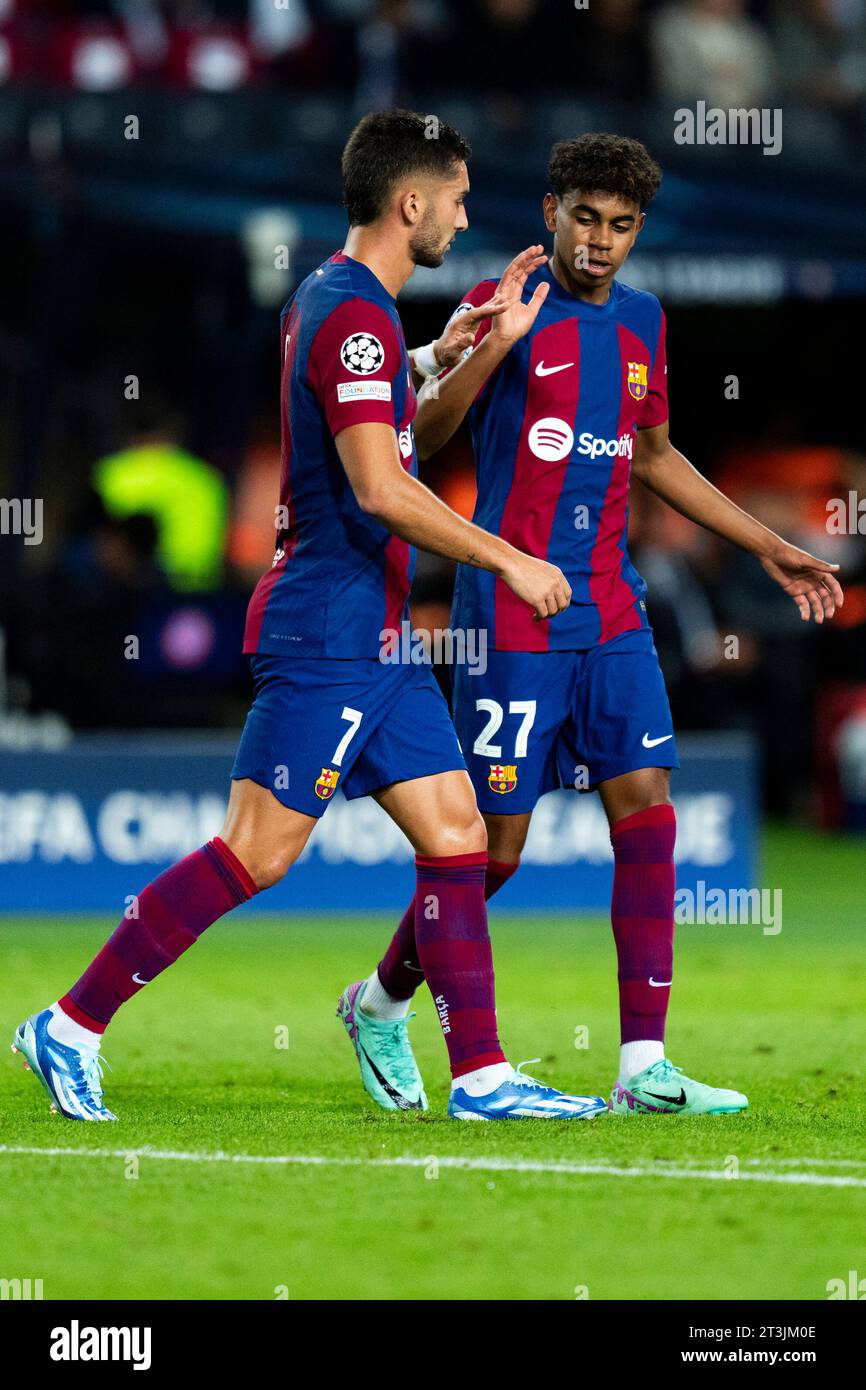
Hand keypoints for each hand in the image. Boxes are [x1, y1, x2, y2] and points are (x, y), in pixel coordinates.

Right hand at [432, 245, 549, 367]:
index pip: (524, 274)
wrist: (507, 337)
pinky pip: (509, 274)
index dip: (533, 265)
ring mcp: (504, 289)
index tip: (544, 257)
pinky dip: (517, 264)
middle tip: (540, 247)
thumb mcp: (532, 309)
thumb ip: (538, 297)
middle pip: (519, 268)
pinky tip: (525, 257)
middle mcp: (509, 288)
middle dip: (529, 257)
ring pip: (514, 268)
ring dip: (524, 257)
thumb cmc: (517, 327)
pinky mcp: (502, 291)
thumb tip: (546, 284)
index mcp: (515, 292)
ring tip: (535, 248)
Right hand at [500, 551, 571, 620]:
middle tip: (547, 614)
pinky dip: (539, 618)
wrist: (510, 564)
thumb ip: (550, 578)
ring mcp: (547, 591)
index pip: (568, 594)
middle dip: (556, 612)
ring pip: (553, 611)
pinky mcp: (537, 599)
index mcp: (558, 575)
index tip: (556, 608)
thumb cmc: (522, 566)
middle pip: (562, 604)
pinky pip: (543, 614)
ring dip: (546, 616)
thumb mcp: (542, 568)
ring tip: (538, 616)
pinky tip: (533, 618)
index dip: (563, 603)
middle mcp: (555, 583)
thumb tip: (553, 594)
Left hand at [759, 540, 843, 622]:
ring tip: (819, 620)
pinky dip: (804, 611)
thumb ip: (820, 566)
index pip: (832, 586)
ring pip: (814, 601)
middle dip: (828, 606)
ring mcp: (804, 587)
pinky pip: (801, 603)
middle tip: (829, 616)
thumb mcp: (805, 560)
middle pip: (825, 596)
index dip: (837, 595)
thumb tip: (838, 568)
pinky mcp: (793, 591)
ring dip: (818, 611)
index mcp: (819, 572)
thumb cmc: (789, 554)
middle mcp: (813, 581)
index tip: (839, 605)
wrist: (771, 554)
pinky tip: (805, 618)